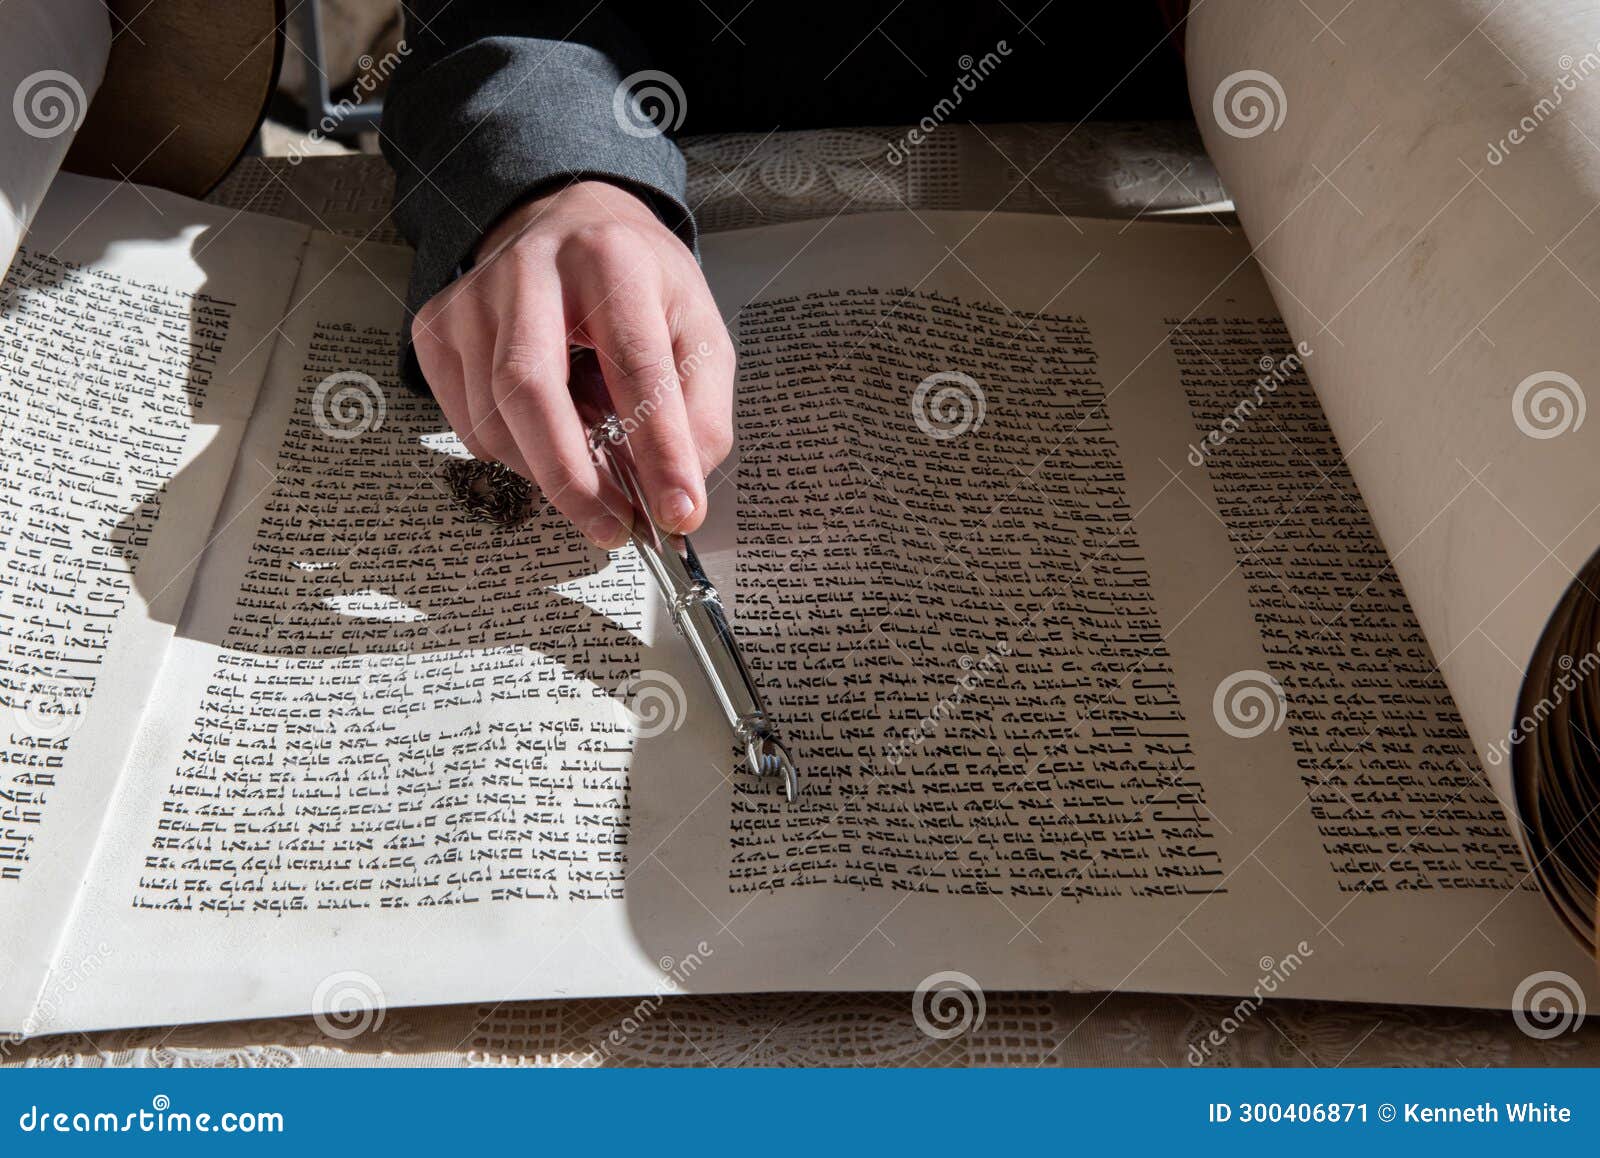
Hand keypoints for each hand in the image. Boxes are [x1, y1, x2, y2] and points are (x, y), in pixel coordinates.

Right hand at [411, 180, 735, 547]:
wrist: (567, 221)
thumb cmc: (638, 282)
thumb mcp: (697, 329)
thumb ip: (701, 411)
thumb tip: (678, 494)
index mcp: (609, 258)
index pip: (634, 365)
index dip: (659, 448)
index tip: (677, 511)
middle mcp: (530, 269)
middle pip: (530, 390)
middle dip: (573, 479)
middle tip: (613, 530)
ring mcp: (472, 298)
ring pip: (495, 419)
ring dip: (548, 470)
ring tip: (593, 465)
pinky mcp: (437, 327)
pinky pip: (469, 425)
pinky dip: (514, 453)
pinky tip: (548, 430)